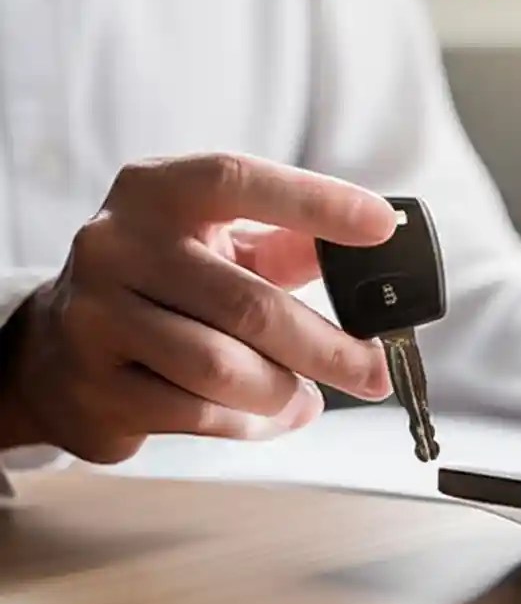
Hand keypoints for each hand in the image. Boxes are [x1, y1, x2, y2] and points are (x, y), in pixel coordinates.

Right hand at [0, 153, 396, 462]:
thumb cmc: (163, 285)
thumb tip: (375, 247)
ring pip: (223, 369)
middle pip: (248, 304)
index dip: (316, 202)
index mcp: (157, 191)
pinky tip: (267, 417)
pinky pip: (197, 413)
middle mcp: (117, 245)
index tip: (382, 226)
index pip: (239, 182)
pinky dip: (249, 422)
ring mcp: (97, 317)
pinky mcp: (94, 386)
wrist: (55, 348)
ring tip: (308, 399)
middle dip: (327, 347)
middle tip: (374, 370)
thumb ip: (289, 241)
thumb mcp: (216, 243)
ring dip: (284, 392)